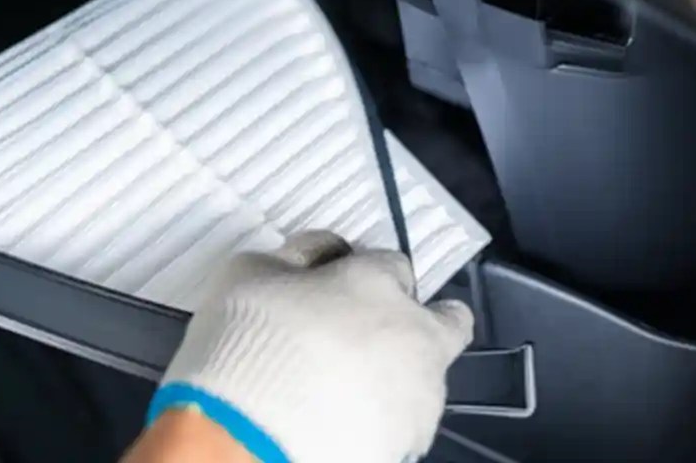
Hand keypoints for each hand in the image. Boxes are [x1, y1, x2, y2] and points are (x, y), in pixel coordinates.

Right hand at [152, 231, 472, 462]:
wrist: (250, 436)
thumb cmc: (246, 343)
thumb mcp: (248, 271)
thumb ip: (296, 254)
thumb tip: (320, 252)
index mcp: (377, 284)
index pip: (392, 264)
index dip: (365, 275)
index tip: (339, 290)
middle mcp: (415, 335)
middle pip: (449, 321)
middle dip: (424, 323)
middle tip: (376, 338)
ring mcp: (421, 397)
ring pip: (429, 377)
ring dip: (399, 374)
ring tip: (345, 389)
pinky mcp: (412, 446)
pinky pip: (406, 424)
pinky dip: (384, 418)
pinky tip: (343, 421)